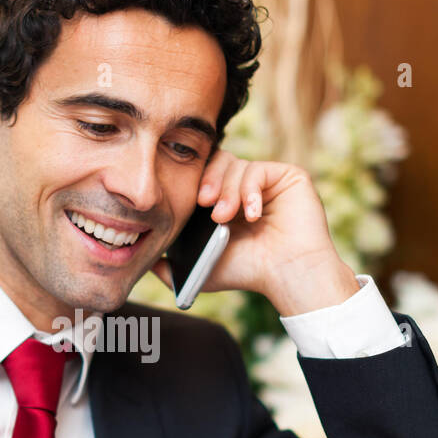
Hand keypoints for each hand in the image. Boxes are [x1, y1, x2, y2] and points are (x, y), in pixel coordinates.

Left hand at [150, 150, 361, 314]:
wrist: (287, 276)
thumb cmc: (249, 273)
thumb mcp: (203, 271)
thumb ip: (173, 268)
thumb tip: (148, 264)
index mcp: (226, 199)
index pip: (203, 174)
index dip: (194, 181)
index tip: (190, 201)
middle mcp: (246, 185)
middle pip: (218, 161)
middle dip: (207, 180)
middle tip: (203, 202)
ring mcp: (267, 180)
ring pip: (236, 165)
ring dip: (227, 191)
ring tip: (226, 218)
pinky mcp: (288, 176)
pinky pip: (259, 169)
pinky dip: (250, 191)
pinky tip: (253, 215)